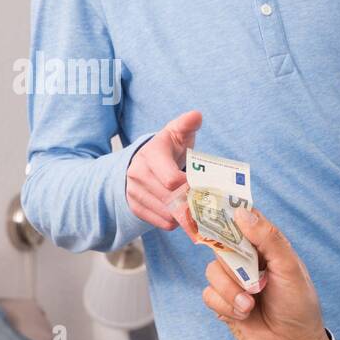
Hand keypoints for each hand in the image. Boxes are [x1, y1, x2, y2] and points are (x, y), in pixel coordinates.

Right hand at [126, 109, 202, 230]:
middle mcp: (138, 173)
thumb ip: (186, 125)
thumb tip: (196, 116)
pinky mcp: (135, 207)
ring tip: (197, 208)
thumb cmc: (168, 148)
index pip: (172, 180)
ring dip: (185, 215)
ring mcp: (134, 191)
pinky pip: (160, 223)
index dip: (191, 186)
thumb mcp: (177, 133)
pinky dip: (175, 222)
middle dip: (191, 202)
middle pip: (171, 199)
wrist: (144, 161)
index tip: (203, 185)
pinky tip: (183, 214)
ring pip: (167, 214)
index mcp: (151, 154)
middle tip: (206, 202)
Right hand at [200, 206, 330, 339]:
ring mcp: (233, 280)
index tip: (212, 205)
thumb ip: (268, 240)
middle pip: (220, 244)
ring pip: (212, 271)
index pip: (243, 219)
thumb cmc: (298, 305)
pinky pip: (208, 295)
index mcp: (266, 245)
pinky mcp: (223, 302)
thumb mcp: (290, 269)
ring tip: (251, 304)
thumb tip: (243, 213)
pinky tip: (244, 314)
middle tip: (252, 280)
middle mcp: (247, 259)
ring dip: (231, 291)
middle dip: (233, 264)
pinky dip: (225, 306)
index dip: (227, 211)